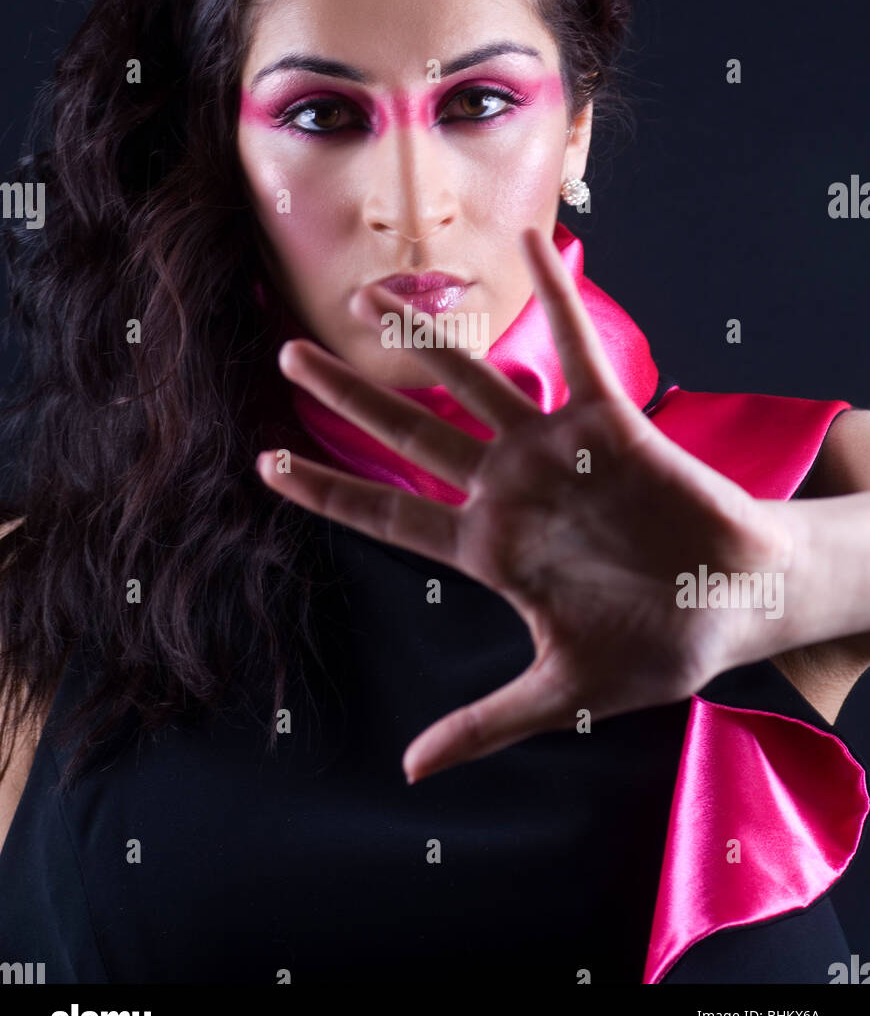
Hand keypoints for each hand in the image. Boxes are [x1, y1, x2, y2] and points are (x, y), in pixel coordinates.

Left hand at [256, 227, 793, 782]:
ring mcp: (553, 454)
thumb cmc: (652, 647)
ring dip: (424, 338)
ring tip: (369, 299)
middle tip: (286, 356)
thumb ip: (483, 725)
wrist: (734, 611)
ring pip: (475, 382)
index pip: (387, 516)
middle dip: (346, 397)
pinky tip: (530, 243)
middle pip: (410, 433)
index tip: (267, 464)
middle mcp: (506, 490)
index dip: (326, 491)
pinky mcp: (611, 427)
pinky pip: (579, 352)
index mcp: (486, 549)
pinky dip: (555, 298)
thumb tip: (410, 772)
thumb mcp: (558, 693)